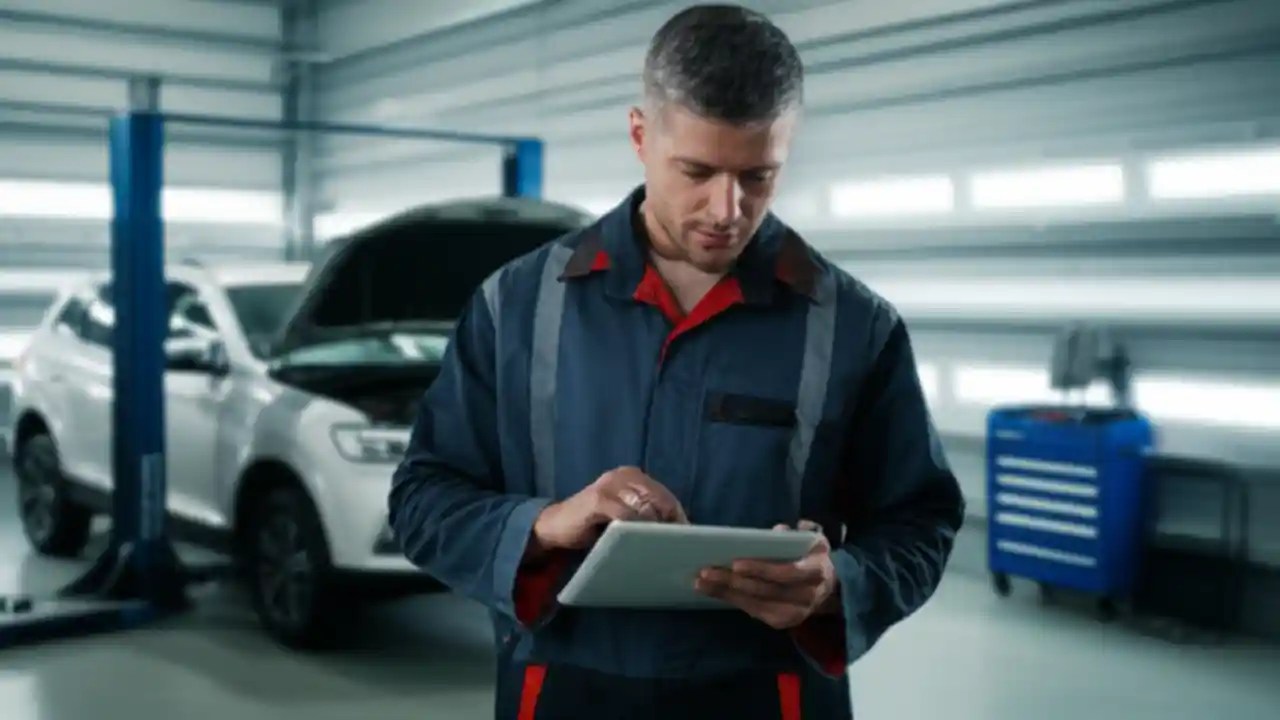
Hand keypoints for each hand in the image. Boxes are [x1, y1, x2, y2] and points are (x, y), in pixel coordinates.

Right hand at [530, 467, 688, 555]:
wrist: (555, 525)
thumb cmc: (594, 523)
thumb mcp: (623, 516)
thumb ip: (645, 516)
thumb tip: (678, 531)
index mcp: (633, 476)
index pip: (665, 495)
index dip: (678, 516)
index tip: (688, 538)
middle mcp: (623, 475)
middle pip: (659, 498)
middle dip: (670, 523)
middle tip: (678, 546)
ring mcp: (610, 484)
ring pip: (644, 506)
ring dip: (655, 528)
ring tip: (662, 546)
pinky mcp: (598, 499)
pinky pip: (625, 515)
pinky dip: (635, 528)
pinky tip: (640, 542)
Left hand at [694, 520, 836, 629]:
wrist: (828, 589)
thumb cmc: (812, 557)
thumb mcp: (813, 539)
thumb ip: (800, 532)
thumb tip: (779, 531)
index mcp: (817, 571)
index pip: (788, 573)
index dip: (762, 569)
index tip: (736, 564)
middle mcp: (807, 596)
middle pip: (765, 590)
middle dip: (733, 582)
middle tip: (707, 571)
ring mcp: (795, 613)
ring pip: (755, 603)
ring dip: (726, 592)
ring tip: (701, 582)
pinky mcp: (781, 622)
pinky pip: (753, 611)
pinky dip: (732, 600)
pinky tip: (712, 592)